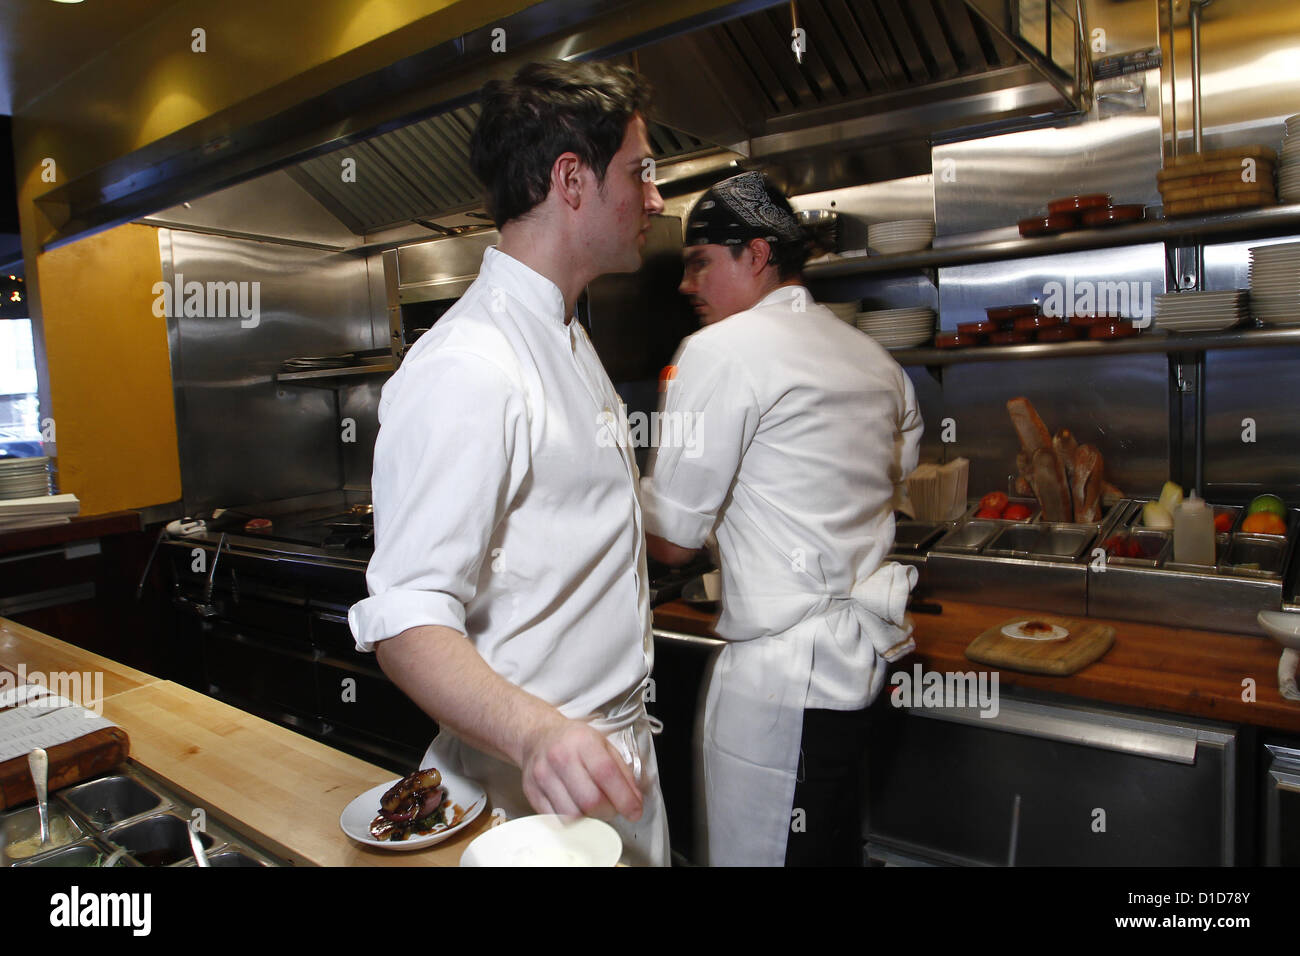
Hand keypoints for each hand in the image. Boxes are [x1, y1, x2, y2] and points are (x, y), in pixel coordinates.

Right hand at [519, 718, 643, 821]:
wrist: (537, 735)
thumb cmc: (574, 741)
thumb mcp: (603, 745)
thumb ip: (622, 772)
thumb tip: (634, 801)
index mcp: (583, 742)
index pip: (607, 774)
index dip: (625, 799)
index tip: (635, 812)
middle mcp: (560, 757)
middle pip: (590, 800)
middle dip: (608, 812)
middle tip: (612, 809)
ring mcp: (542, 775)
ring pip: (572, 815)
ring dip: (589, 819)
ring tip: (593, 808)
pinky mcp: (531, 791)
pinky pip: (554, 819)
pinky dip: (571, 821)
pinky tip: (576, 808)